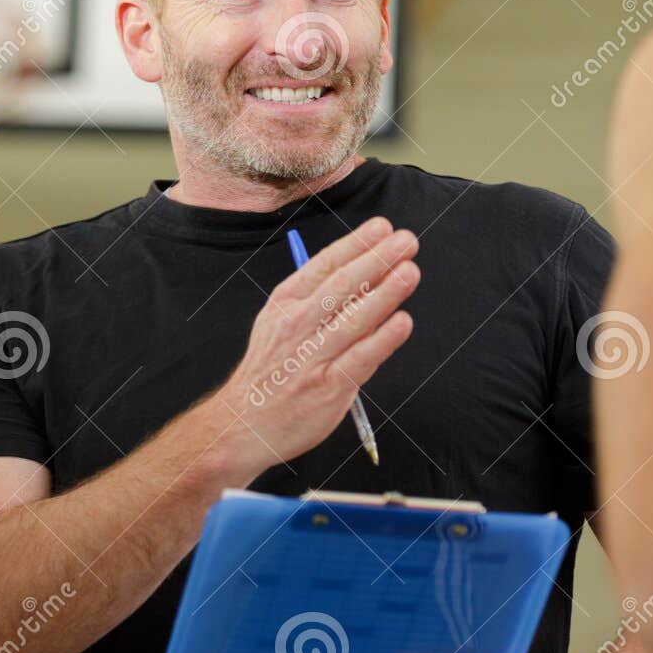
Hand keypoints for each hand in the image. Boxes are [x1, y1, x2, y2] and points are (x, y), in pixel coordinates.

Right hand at [198, 216, 418, 471]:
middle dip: (377, 259)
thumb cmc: (270, 371)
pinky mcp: (328, 388)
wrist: (242, 424)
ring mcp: (311, 357)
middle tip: (406, 241)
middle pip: (342, 286)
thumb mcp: (277, 323)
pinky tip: (402, 322)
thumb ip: (313, 300)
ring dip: (385, 292)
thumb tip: (362, 274)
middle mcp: (296, 325)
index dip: (356, 244)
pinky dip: (383, 339)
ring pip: (354, 318)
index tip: (383, 228)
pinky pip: (360, 359)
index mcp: (284, 304)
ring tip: (410, 271)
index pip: (324, 265)